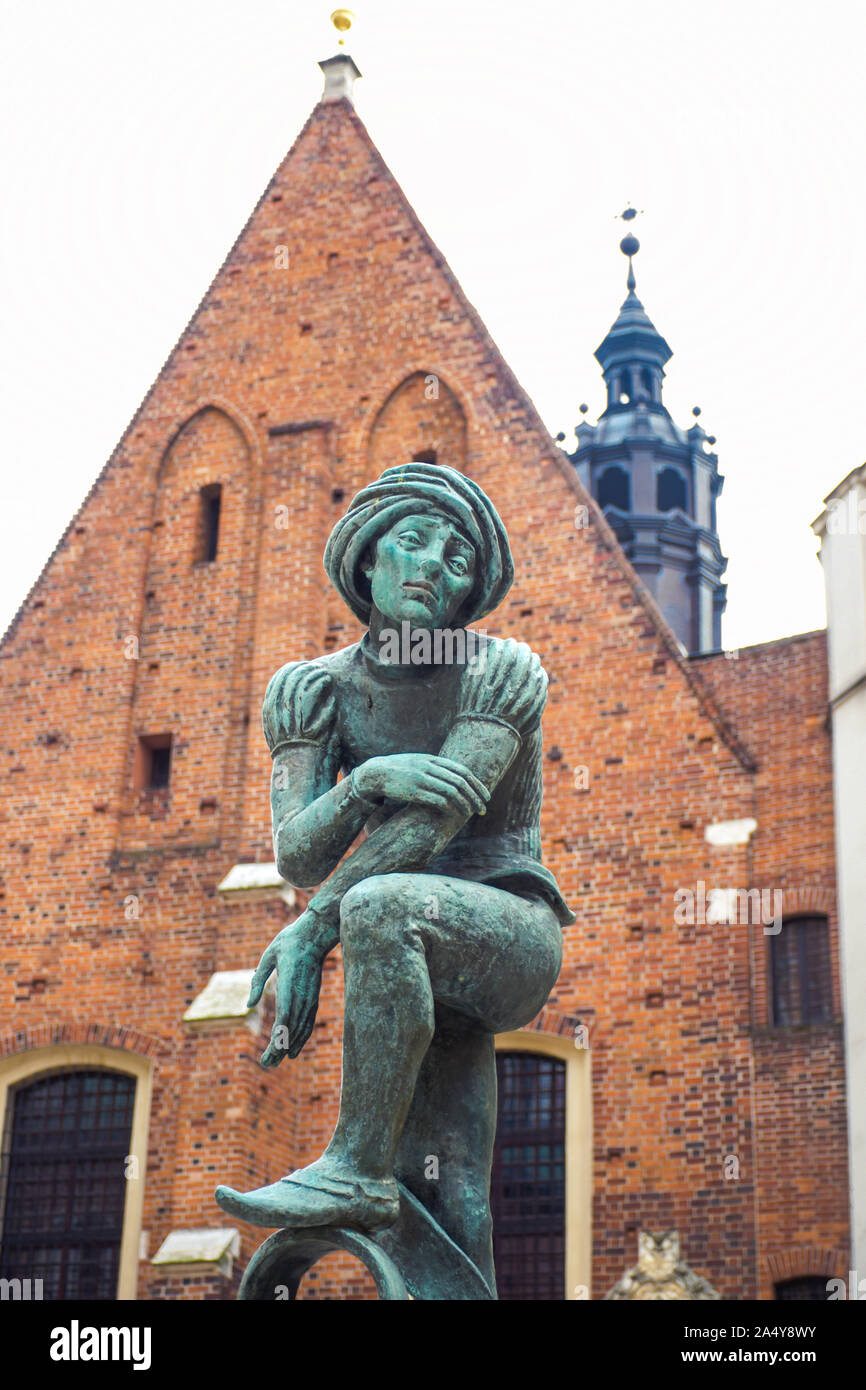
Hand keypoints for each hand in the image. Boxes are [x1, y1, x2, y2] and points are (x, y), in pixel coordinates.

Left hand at [247, 911, 325, 1065]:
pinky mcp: (314, 998)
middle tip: (267, 1064)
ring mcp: (311, 997)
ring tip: (276, 1062)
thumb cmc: (288, 942)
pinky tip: (293, 1050)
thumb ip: (258, 980)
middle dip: (280, 1048)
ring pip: (302, 1028)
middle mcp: (303, 994)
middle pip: (292, 1027)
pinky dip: (301, 1038)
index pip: (285, 1015)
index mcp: (290, 983)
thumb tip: (248, 1005)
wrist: (315, 934)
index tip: (270, 1051)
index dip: (279, 1036)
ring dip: (290, 1047)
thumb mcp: (268, 956)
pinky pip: (308, 1023)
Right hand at [353, 753, 489, 817]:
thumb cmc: (399, 770)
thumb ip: (436, 767)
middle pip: (460, 782)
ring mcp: (421, 779)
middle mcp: (429, 767)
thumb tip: (455, 778)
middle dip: (475, 796)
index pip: (462, 771)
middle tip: (483, 809)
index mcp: (432, 759)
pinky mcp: (413, 792)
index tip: (486, 796)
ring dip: (464, 804)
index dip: (477, 784)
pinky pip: (437, 800)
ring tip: (470, 814)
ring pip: (451, 792)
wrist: (375, 774)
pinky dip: (449, 808)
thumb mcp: (419, 762)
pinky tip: (454, 815)